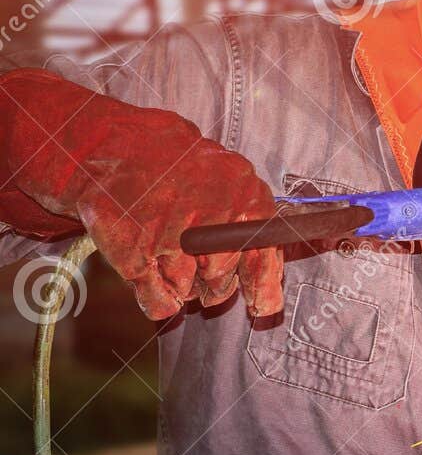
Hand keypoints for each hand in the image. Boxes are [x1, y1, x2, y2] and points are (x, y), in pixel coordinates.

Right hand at [0, 70, 283, 319]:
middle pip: (221, 282)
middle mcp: (212, 221)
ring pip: (187, 293)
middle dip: (211, 281)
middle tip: (194, 256)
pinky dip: (157, 299)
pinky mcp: (135, 253)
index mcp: (245, 201)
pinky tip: (151, 270)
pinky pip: (158, 301)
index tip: (262, 308)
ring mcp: (170, 238)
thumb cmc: (182, 170)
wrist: (118, 146)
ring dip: (180, 283)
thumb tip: (270, 291)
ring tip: (166, 246)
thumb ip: (256, 231)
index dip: (261, 289)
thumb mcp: (233, 184)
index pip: (261, 260)